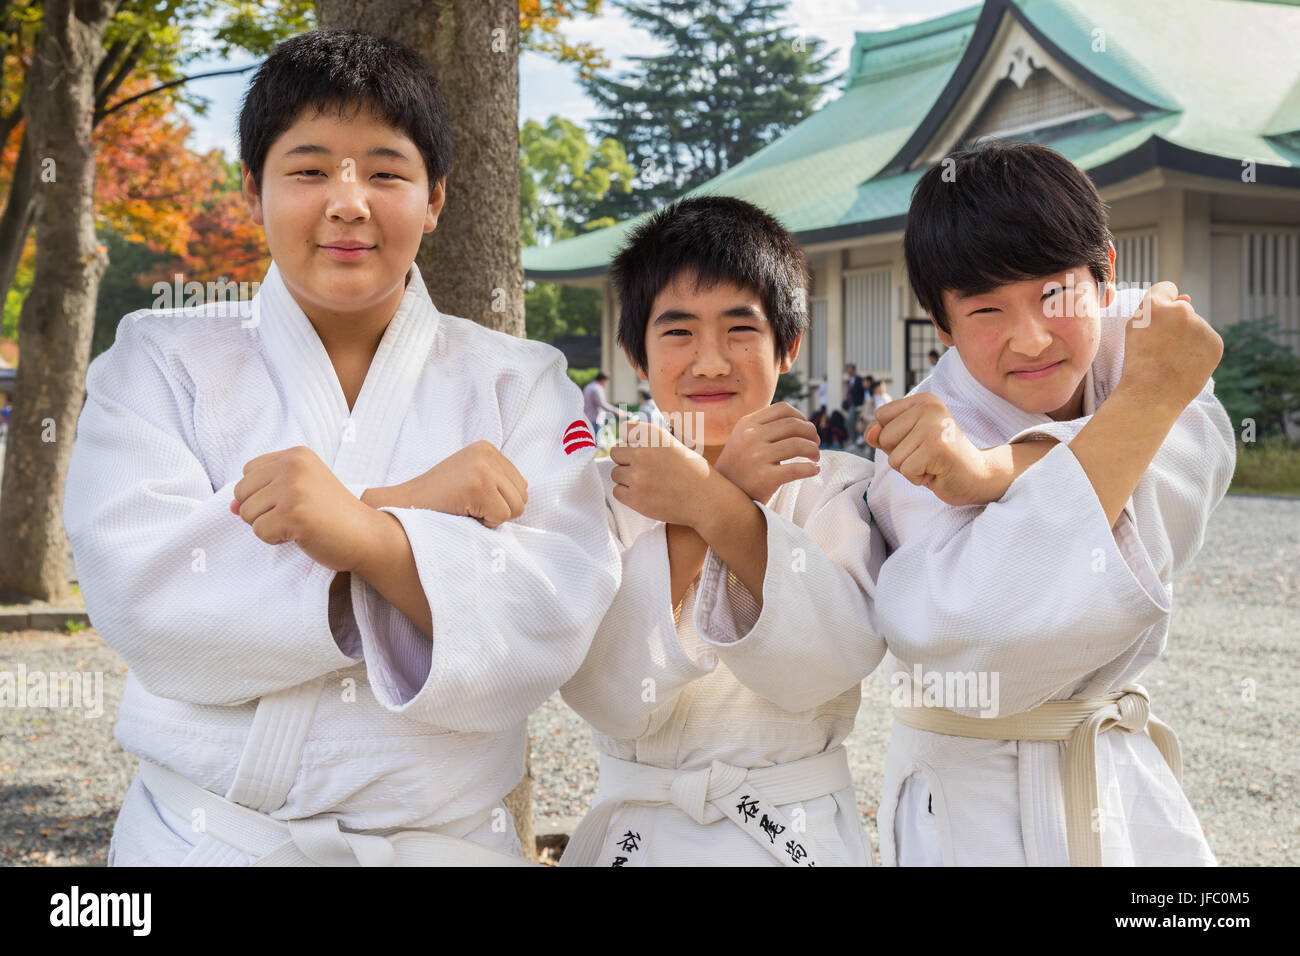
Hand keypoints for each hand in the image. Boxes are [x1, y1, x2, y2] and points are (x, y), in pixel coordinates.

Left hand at [231, 446, 378, 571]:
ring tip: (298, 524)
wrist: (367, 535)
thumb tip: (231, 506)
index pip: (248, 472)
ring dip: (268, 526)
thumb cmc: (333, 515)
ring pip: (247, 514)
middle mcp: (293, 466)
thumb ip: (264, 492)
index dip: (262, 493)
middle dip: (260, 511)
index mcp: (296, 455)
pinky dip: (275, 539)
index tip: (293, 501)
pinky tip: (300, 534)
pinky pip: (259, 532)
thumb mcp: (300, 491)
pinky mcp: (293, 514)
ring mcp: (293, 489)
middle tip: (294, 515)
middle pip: (242, 492)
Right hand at [362, 440, 526, 528]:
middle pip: (522, 495)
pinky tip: (463, 513)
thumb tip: (526, 486)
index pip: (521, 484)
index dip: (499, 501)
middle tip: (469, 506)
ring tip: (466, 508)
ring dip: (493, 517)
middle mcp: (487, 453)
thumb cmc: (437, 498)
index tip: (472, 498)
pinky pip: (502, 517)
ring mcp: (483, 468)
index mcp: (487, 448)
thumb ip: (497, 478)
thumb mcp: (471, 476)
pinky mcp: (478, 486)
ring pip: (515, 507)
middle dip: (500, 509)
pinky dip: (485, 523)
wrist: (404, 505)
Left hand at [609, 420, 712, 525]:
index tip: (636, 448)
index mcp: (655, 436)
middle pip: (615, 453)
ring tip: (647, 484)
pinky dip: (628, 495)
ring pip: (615, 474)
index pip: (624, 429)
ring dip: (627, 479)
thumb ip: (652, 443)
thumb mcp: (676, 446)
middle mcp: (643, 452)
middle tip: (643, 471)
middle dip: (626, 461)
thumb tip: (627, 441)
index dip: (629, 440)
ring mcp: (638, 476)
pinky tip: (645, 495)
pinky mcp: (636, 498)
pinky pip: (617, 492)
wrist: (709, 501)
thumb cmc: (696, 474)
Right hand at [713, 402, 820, 502]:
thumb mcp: (744, 439)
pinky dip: (811, 469)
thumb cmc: (740, 468)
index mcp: (746, 424)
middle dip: (811, 434)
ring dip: (814, 451)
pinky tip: (814, 470)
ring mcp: (756, 457)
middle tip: (815, 445)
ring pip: (798, 445)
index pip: (783, 409)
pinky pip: (797, 469)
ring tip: (815, 458)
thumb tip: (802, 421)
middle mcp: (750, 437)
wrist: (722, 496)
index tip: (806, 430)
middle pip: (794, 425)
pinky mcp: (763, 478)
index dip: (801, 417)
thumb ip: (766, 427)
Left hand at [866, 393, 1000, 505]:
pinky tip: (936, 471)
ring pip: (894, 457)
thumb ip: (882, 434)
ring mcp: (935, 426)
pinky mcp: (937, 448)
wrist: (976, 477)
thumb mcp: (905, 443)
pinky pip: (906, 470)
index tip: (918, 441)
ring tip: (932, 463)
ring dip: (910, 468)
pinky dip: (918, 478)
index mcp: (923, 400)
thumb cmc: (936, 459)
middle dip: (900, 455)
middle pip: (884, 437)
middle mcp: (930, 407)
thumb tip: (870, 433)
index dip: (892, 437)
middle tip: (927, 455)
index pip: (880, 416)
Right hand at [1120, 282, 1222, 412]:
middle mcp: (1181, 310)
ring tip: (1172, 360)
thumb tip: (1187, 298)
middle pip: (1181, 309)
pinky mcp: (1215, 341)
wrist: (1152, 395)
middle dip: (1174, 325)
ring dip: (1187, 339)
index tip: (1157, 320)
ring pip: (1195, 327)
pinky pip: (1206, 340)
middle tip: (1160, 349)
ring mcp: (1201, 325)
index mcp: (1155, 305)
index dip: (1161, 303)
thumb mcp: (1134, 329)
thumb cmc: (1138, 364)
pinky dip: (1199, 351)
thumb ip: (1154, 308)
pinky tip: (1186, 365)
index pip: (1166, 288)